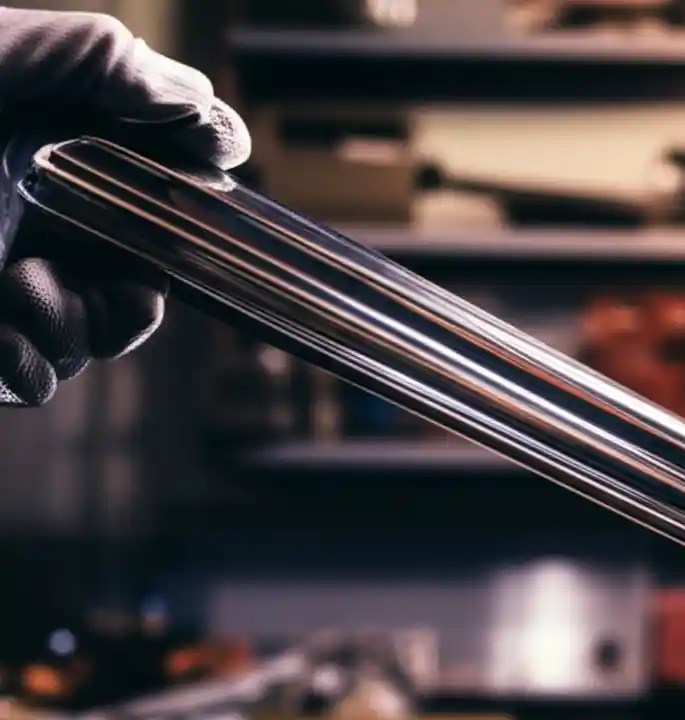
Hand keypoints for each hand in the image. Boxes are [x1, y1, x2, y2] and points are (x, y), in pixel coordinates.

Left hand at [0, 7, 250, 405]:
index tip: (199, 208)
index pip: (156, 196)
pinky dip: (29, 360)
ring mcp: (0, 288)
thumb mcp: (7, 51)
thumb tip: (224, 132)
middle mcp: (34, 223)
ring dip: (79, 320)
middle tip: (126, 273)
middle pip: (142, 278)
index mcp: (54, 157)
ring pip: (96, 336)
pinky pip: (36, 379)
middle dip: (146, 283)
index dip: (190, 209)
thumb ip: (117, 67)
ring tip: (21, 286)